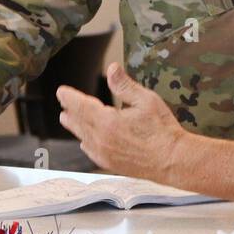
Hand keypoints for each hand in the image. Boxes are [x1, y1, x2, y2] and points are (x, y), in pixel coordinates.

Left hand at [56, 62, 186, 181]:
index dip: (69, 97)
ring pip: (83, 137)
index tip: (61, 91)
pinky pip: (91, 152)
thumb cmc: (162, 131)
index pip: (81, 106)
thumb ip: (125, 86)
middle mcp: (101, 139)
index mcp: (107, 121)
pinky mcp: (110, 164)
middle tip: (63, 105)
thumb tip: (112, 69)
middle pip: (79, 122)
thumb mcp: (146, 100)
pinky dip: (85, 143)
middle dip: (70, 112)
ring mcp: (104, 153)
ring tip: (68, 120)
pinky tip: (85, 142)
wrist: (172, 160)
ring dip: (75, 127)